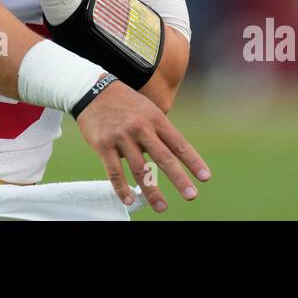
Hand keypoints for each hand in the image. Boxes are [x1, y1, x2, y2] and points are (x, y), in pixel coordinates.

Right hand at [75, 80, 209, 212]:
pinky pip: (114, 171)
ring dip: (152, 191)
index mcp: (155, 119)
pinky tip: (129, 200)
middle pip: (163, 157)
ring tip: (162, 208)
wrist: (91, 90)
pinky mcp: (103, 144)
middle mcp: (140, 127)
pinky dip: (122, 188)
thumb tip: (173, 157)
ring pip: (139, 169)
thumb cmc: (125, 103)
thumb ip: (159, 132)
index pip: (178, 143)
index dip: (193, 161)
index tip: (205, 178)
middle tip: (192, 195)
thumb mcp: (147, 109)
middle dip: (179, 178)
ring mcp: (121, 136)